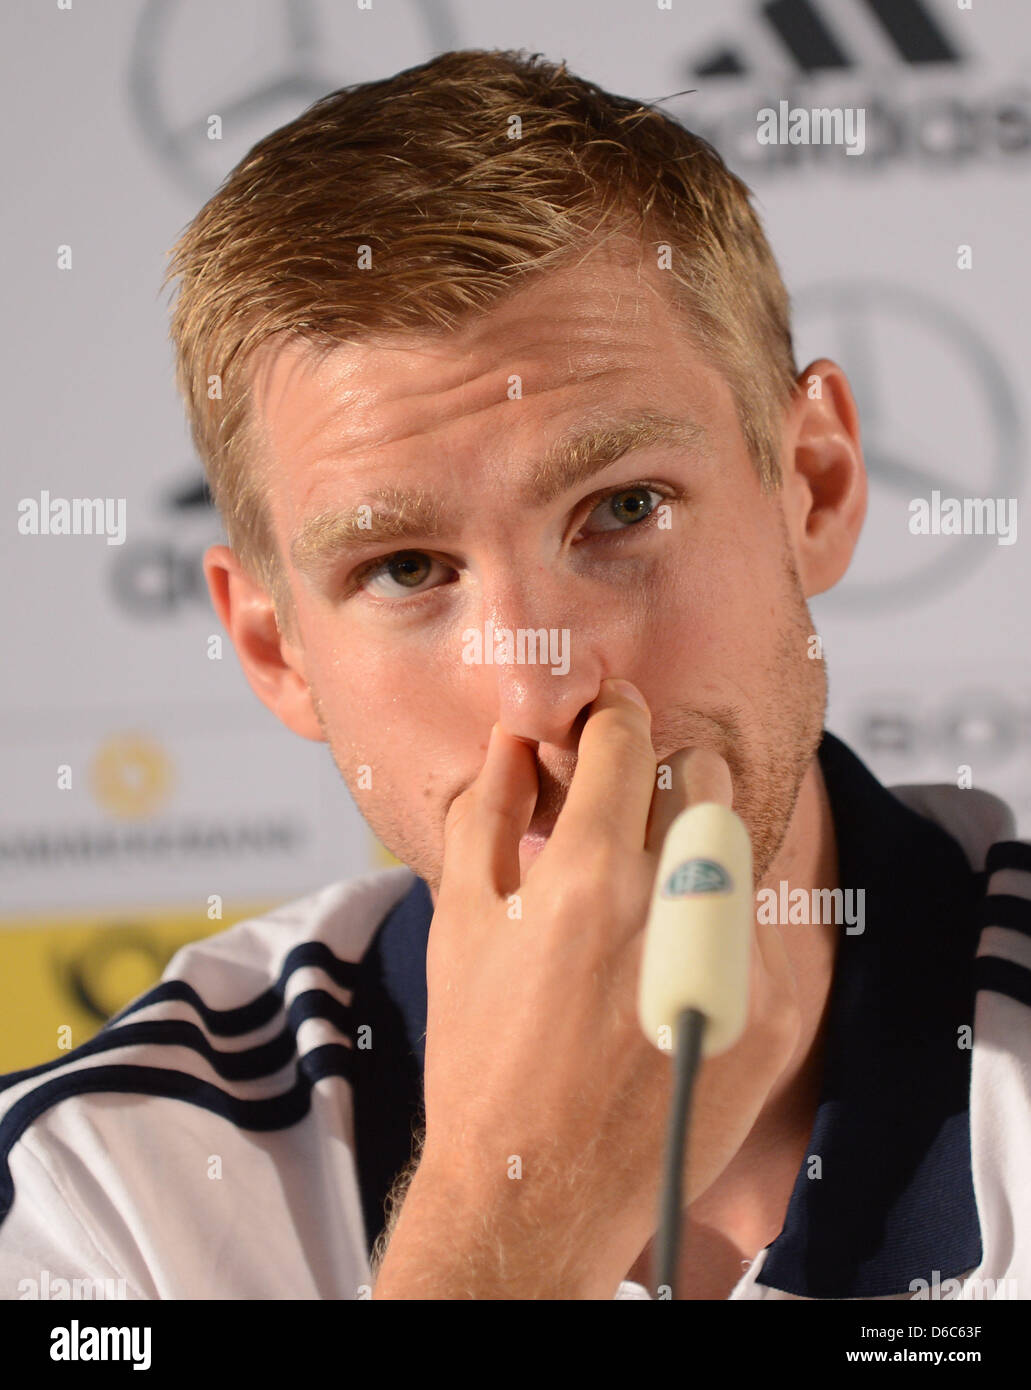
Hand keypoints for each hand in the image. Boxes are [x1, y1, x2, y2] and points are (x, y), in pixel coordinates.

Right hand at [373, 678, 800, 1298]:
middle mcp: (672, 909)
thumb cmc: (483, 1057)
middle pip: (701, 775)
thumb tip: (515, 738)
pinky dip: (723, 915)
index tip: (611, 714)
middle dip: (665, 770)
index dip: (613, 713)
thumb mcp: (459, 922)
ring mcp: (734, 961)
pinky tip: (675, 953)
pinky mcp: (774, 1011)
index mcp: (588, 878)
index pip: (626, 741)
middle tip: (633, 804)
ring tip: (652, 885)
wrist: (538, 1189)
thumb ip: (489, 811)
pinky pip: (763, 919)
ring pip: (737, 842)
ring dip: (696, 840)